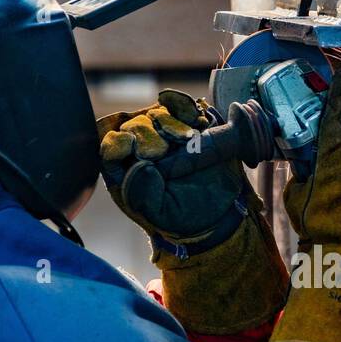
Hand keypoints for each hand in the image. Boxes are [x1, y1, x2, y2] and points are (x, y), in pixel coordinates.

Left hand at [97, 89, 288, 334]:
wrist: (228, 232)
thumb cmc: (193, 230)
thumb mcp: (165, 217)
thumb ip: (144, 194)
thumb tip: (136, 167)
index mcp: (126, 178)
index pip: (112, 144)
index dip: (125, 138)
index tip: (145, 146)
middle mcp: (142, 159)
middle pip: (136, 124)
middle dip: (152, 129)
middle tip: (171, 144)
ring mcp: (167, 146)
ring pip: (159, 116)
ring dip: (171, 119)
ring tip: (187, 134)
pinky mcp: (190, 137)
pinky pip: (182, 113)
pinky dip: (184, 109)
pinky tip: (189, 112)